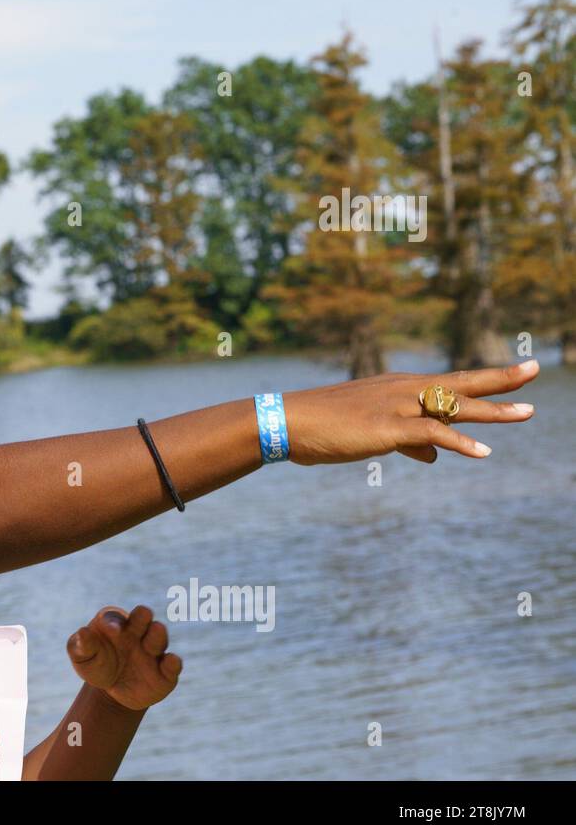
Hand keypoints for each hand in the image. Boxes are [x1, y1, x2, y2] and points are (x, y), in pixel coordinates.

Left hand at [66, 605, 181, 711]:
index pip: (114, 617)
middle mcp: (138, 633)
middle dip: (143, 616)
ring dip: (158, 634)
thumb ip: (80, 645)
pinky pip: (172, 666)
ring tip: (157, 629)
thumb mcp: (82, 658)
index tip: (110, 628)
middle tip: (143, 615)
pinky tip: (171, 661)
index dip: (112, 621)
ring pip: (159, 638)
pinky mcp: (164, 673)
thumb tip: (82, 633)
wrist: (112, 692)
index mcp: (116, 624)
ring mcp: (153, 652)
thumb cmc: (96, 665)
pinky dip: (173, 663)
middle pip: (142, 619)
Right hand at [283, 359, 538, 465]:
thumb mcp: (371, 431)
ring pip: (453, 406)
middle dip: (501, 379)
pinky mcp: (387, 428)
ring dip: (493, 410)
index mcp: (400, 388)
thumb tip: (435, 456)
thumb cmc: (324, 427)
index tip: (517, 374)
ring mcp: (397, 407)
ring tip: (527, 412)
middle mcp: (404, 391)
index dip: (486, 380)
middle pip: (461, 383)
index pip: (452, 382)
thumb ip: (409, 442)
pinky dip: (459, 444)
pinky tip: (483, 453)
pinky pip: (431, 434)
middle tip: (536, 369)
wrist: (288, 422)